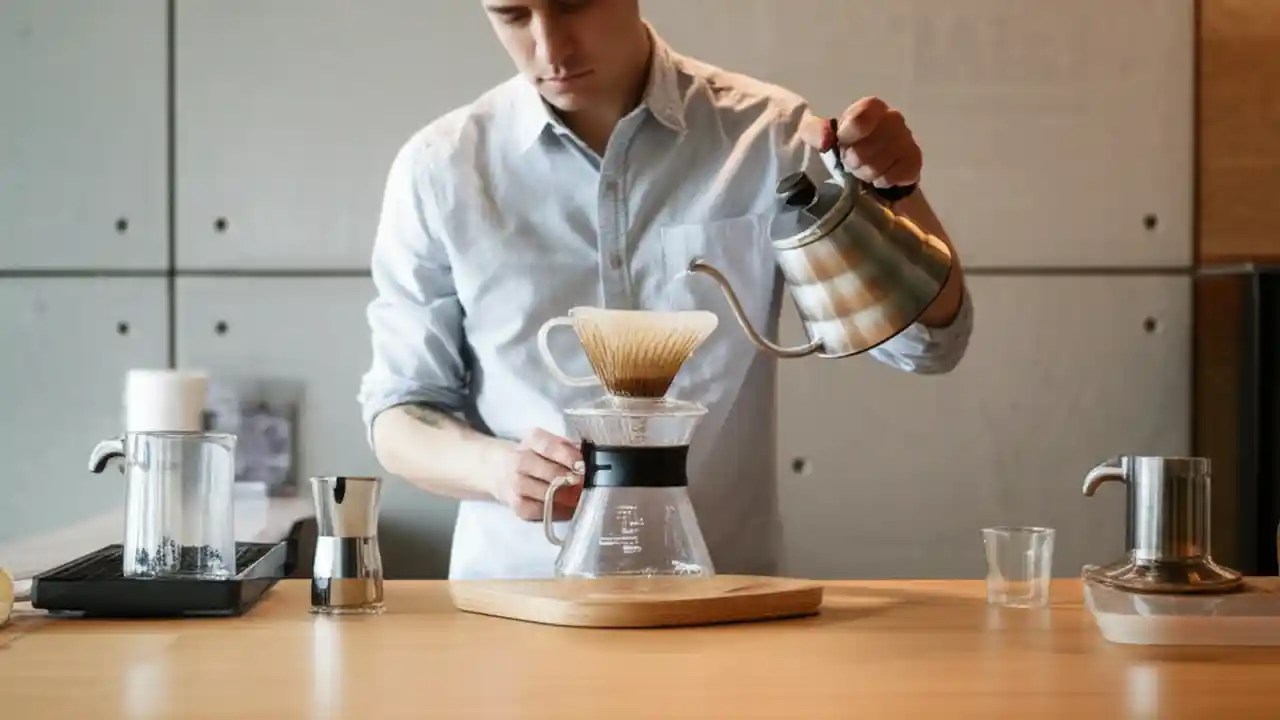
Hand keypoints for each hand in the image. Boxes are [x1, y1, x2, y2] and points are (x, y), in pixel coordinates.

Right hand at [488, 428, 583, 521]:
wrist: (496, 468)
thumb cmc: (532, 455)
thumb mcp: (546, 444)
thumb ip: (568, 449)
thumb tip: (591, 458)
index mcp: (531, 441)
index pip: (549, 446)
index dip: (567, 456)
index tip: (582, 466)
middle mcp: (519, 460)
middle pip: (549, 472)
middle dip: (570, 480)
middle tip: (586, 485)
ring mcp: (515, 484)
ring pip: (544, 493)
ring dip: (566, 498)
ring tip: (580, 498)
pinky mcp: (514, 504)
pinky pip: (538, 511)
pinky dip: (555, 511)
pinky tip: (567, 509)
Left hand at [801, 96, 921, 189]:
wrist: (870, 164)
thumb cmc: (846, 145)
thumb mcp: (821, 135)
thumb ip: (815, 131)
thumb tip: (825, 140)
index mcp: (871, 108)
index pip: (861, 118)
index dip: (848, 137)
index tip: (842, 144)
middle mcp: (893, 118)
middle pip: (869, 147)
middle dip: (853, 161)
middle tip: (850, 162)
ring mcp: (907, 139)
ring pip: (881, 163)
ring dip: (866, 173)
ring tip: (863, 171)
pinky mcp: (914, 160)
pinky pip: (896, 176)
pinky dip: (883, 181)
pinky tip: (879, 177)